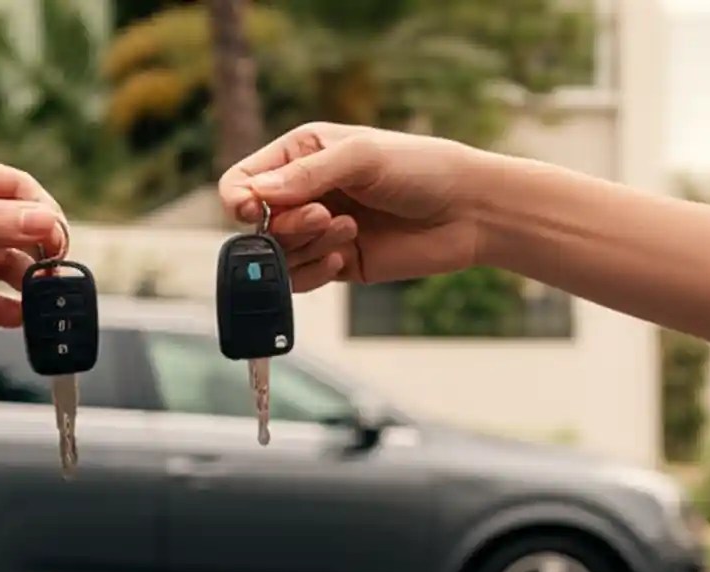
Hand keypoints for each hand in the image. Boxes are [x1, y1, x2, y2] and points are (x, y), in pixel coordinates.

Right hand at [217, 122, 480, 291]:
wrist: (470, 212)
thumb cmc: (422, 168)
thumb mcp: (362, 158)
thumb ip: (306, 175)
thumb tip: (254, 195)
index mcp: (301, 154)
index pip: (243, 180)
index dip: (239, 199)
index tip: (251, 211)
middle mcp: (304, 192)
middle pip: (254, 224)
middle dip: (284, 225)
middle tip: (324, 217)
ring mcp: (318, 230)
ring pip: (275, 254)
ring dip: (304, 248)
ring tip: (347, 232)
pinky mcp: (336, 263)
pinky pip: (300, 279)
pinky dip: (312, 274)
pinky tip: (342, 258)